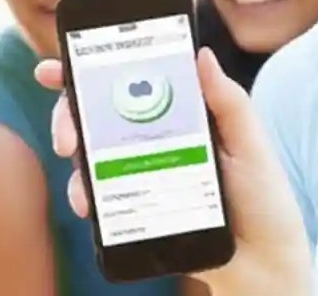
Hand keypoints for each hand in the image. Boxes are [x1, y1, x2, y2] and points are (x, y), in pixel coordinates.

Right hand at [34, 48, 312, 295]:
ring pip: (89, 156)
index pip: (129, 82)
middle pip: (97, 115)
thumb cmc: (263, 199)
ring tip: (78, 174)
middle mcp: (152, 139)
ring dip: (73, 163)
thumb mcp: (251, 145)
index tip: (54, 69)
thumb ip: (229, 101)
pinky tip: (89, 206)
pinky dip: (84, 197)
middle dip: (68, 117)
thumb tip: (202, 54)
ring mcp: (140, 173)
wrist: (263, 264)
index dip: (87, 70)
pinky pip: (99, 197)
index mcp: (178, 114)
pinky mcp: (135, 208)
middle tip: (67, 136)